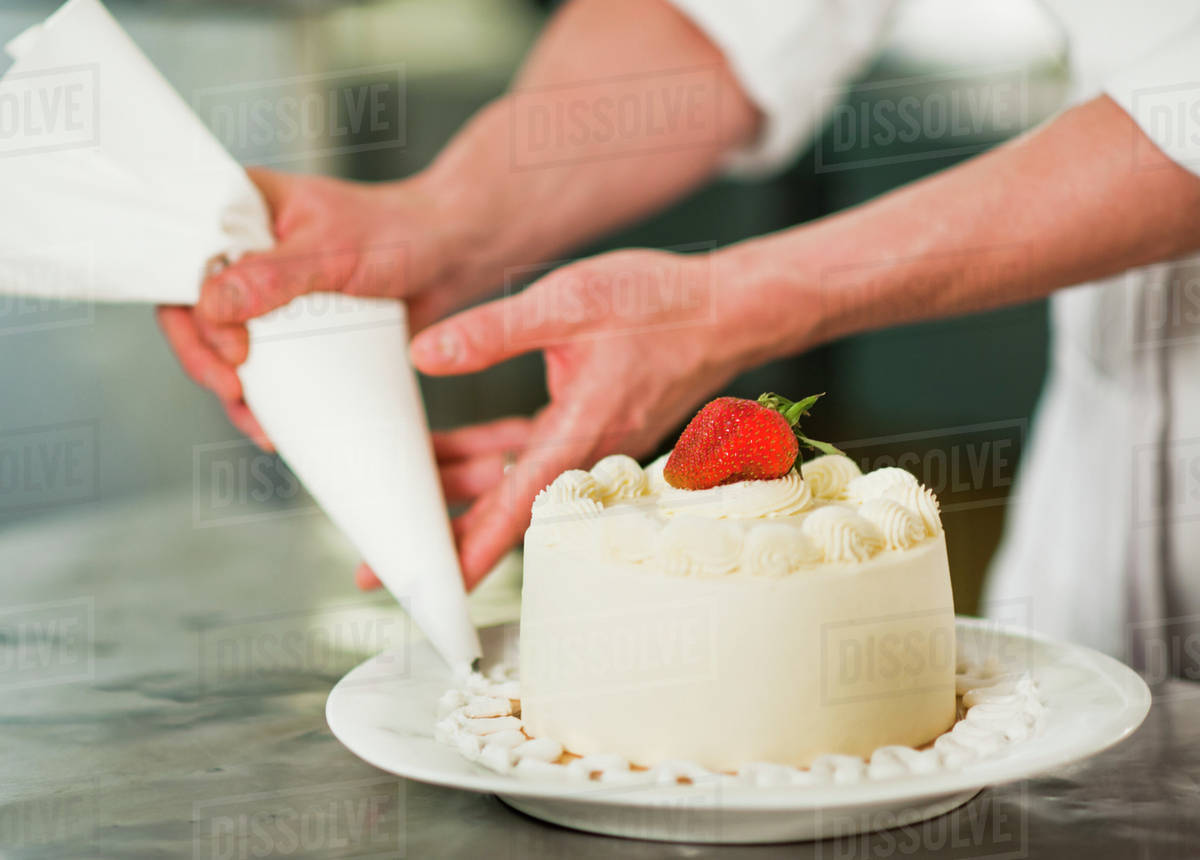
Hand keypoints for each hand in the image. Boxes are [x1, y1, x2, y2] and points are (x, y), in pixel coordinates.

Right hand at [158, 166, 480, 444]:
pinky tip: (276, 425)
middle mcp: (243, 248)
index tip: (232, 353)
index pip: (181, 261)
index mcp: (239, 208)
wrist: (451, 254)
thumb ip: (270, 276)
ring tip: (259, 423)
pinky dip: (265, 398)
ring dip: (234, 390)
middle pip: (192, 312)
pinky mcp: (291, 327)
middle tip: (237, 392)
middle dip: (207, 361)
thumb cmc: (398, 233)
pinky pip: (263, 365)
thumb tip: (212, 308)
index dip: (191, 314)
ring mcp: (264, 291)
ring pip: (223, 346)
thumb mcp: (331, 251)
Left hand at [359, 247, 765, 590]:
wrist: (725, 309)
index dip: (466, 553)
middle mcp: (584, 452)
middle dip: (442, 535)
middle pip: (501, 511)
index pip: (512, 510)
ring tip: (402, 495)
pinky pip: (531, 456)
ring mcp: (589, 444)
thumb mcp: (567, 302)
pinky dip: (493, 457)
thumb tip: (426, 355)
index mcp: (579, 432)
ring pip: (510, 482)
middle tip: (382, 560)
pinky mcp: (591, 428)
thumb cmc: (662, 305)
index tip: (427, 585)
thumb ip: (492, 332)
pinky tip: (460, 448)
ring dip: (460, 488)